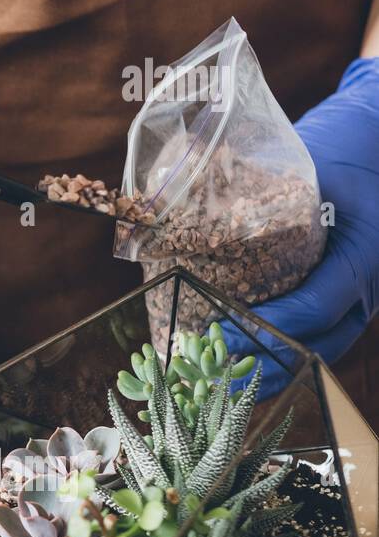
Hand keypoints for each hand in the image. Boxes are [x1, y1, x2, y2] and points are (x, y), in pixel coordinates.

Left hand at [232, 58, 378, 397]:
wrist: (370, 152)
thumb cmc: (334, 156)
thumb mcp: (305, 164)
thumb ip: (253, 182)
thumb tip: (177, 189)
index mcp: (362, 253)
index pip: (318, 305)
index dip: (270, 324)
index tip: (222, 329)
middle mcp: (366, 286)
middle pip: (316, 343)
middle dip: (261, 361)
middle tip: (207, 369)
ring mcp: (357, 300)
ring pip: (316, 352)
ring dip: (266, 372)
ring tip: (214, 384)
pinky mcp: (342, 304)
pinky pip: (314, 342)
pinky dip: (277, 360)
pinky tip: (234, 371)